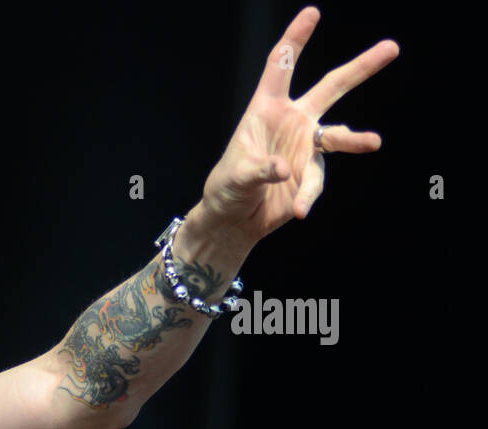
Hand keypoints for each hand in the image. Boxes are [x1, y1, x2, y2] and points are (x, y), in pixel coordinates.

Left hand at [195, 6, 398, 245]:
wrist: (234, 219)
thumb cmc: (226, 188)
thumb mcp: (233, 176)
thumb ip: (257, 169)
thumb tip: (283, 167)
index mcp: (265, 109)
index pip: (280, 68)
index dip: (295, 40)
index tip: (313, 12)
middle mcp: (292, 121)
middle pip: (331, 87)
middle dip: (361, 68)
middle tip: (391, 48)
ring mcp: (305, 146)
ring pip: (338, 135)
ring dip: (355, 139)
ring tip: (374, 142)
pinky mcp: (310, 173)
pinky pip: (316, 181)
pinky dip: (308, 196)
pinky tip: (298, 210)